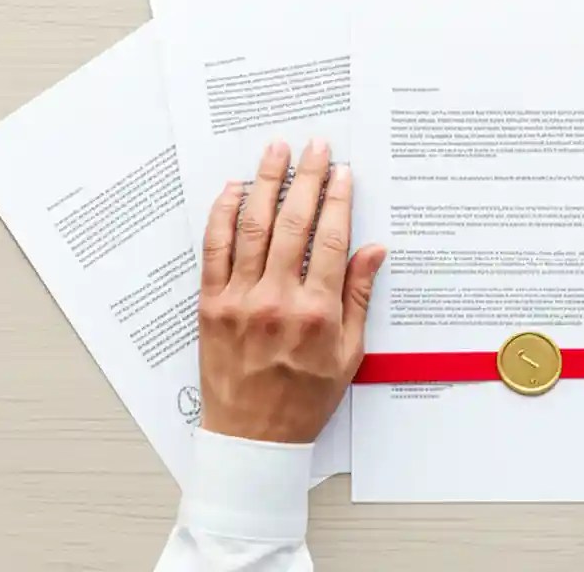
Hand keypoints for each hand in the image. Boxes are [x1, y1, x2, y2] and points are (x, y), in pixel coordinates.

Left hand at [196, 139, 386, 443]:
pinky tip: (233, 191)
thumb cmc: (304, 398)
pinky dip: (223, 215)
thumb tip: (373, 250)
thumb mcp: (349, 353)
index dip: (339, 200)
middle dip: (307, 178)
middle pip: (293, 223)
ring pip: (253, 226)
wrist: (253, 436)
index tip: (344, 173)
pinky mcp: (210, 305)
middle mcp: (277, 300)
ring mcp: (239, 300)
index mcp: (317, 313)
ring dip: (264, 183)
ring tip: (275, 152)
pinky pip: (214, 249)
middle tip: (315, 147)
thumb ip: (359, 297)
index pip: (331, 240)